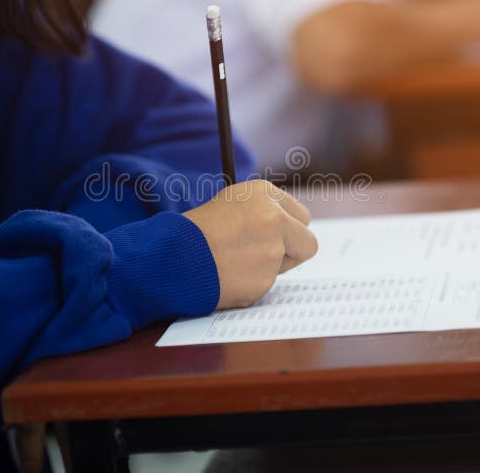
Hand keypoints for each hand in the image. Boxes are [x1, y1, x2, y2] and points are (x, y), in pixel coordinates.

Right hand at [184, 180, 317, 309]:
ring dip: (264, 268)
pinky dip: (249, 284)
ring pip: (283, 267)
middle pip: (307, 243)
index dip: (289, 228)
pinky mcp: (265, 280)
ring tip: (231, 261)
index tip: (278, 235)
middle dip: (292, 251)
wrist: (171, 255)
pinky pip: (265, 285)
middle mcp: (275, 218)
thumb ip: (264, 211)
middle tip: (266, 254)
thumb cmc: (196, 229)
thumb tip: (289, 226)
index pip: (302, 215)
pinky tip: (227, 275)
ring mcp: (272, 251)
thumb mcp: (231, 203)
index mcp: (265, 194)